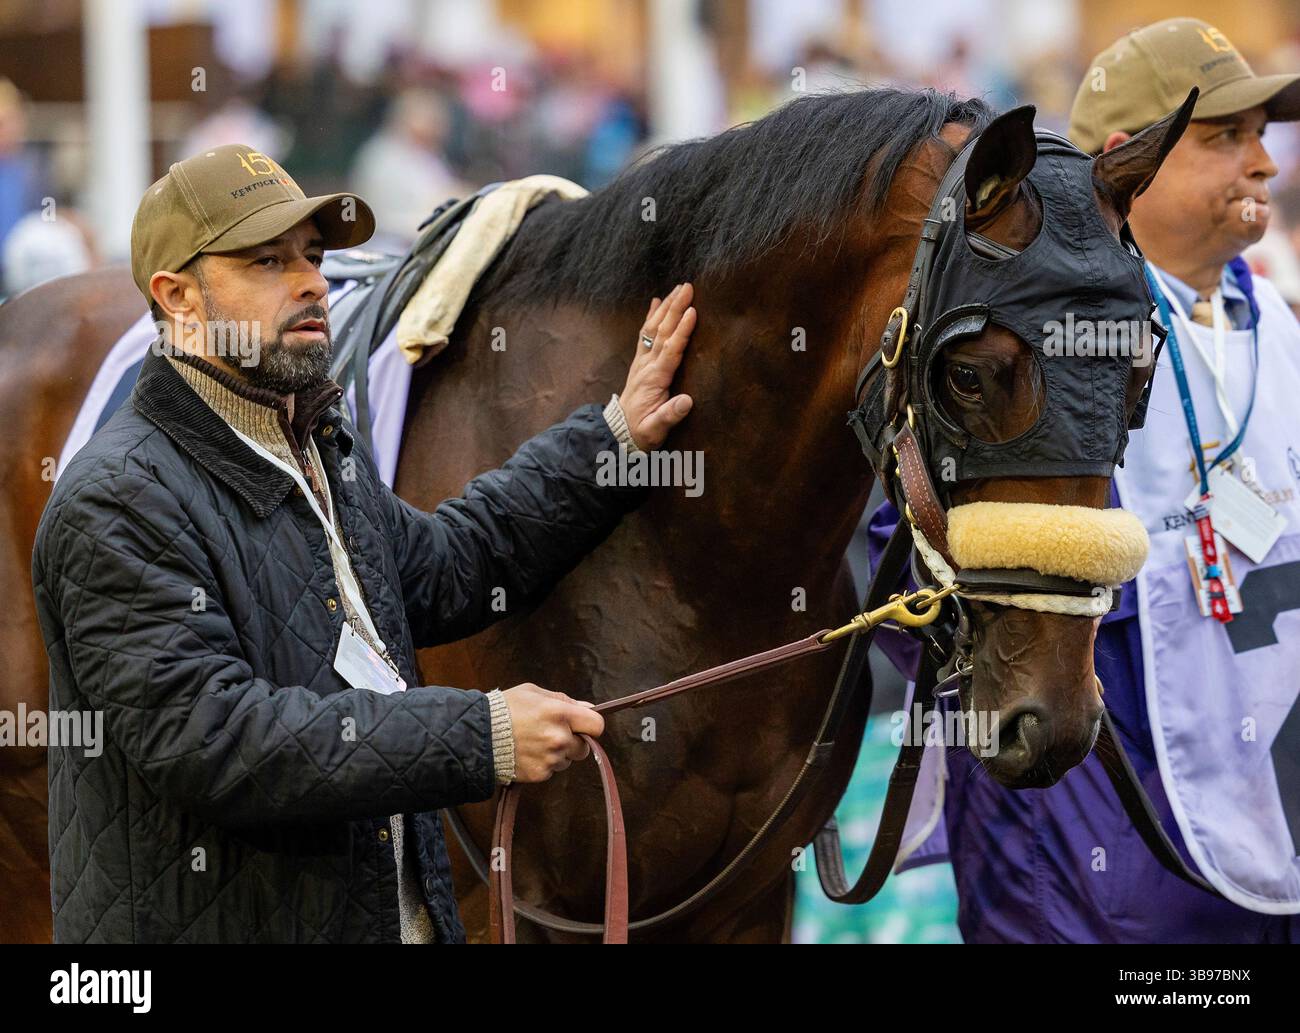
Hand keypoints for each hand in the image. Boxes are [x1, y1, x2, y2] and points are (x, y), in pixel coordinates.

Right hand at [501, 683, 604, 782]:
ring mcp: (550, 758)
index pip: (597, 725)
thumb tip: (587, 709)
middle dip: (573, 742)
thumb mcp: (534, 693)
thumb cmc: (505, 709)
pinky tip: (527, 754)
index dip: (591, 725)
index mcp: (560, 713)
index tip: (583, 725)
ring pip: (567, 760)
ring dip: (557, 754)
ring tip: (534, 743)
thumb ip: (563, 700)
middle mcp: (559, 738)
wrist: (478, 735)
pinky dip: (543, 764)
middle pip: (584, 748)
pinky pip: (551, 771)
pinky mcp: (540, 774)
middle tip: (553, 734)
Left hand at [616, 283, 695, 449]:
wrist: (620, 433)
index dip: (681, 331)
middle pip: (662, 332)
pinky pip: (645, 334)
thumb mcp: (656, 430)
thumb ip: (669, 415)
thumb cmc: (642, 432)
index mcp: (655, 379)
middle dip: (675, 308)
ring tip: (678, 288)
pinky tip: (656, 301)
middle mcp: (647, 366)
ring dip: (665, 307)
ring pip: (654, 328)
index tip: (692, 312)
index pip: (670, 350)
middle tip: (688, 288)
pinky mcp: (640, 362)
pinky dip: (651, 316)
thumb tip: (687, 402)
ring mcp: (642, 362)